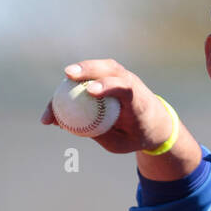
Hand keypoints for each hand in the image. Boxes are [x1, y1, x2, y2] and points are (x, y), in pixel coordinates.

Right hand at [39, 59, 174, 153]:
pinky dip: (74, 83)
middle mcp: (130, 82)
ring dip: (77, 71)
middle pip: (109, 68)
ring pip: (98, 67)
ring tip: (60, 80)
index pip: (124, 87)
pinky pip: (90, 76)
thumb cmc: (137, 136)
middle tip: (68, 74)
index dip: (107, 85)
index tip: (91, 90)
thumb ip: (100, 134)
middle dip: (88, 69)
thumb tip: (70, 126)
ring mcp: (120, 76)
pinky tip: (56, 101)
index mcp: (138, 100)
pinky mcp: (109, 76)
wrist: (154, 123)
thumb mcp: (122, 143)